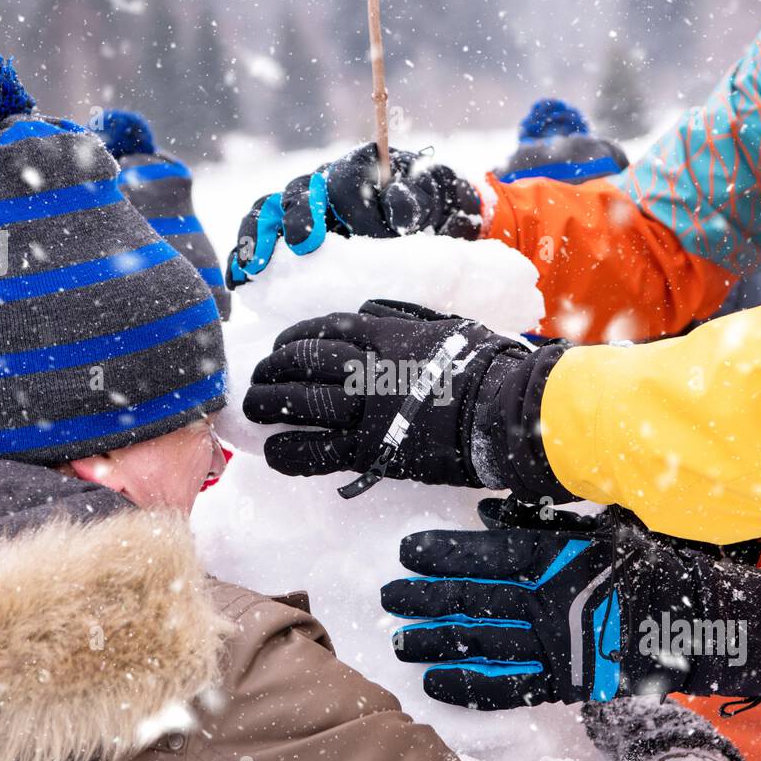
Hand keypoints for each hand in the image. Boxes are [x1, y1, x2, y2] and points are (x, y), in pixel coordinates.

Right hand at [225, 144, 481, 285]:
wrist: (425, 217)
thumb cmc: (426, 207)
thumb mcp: (430, 200)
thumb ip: (415, 200)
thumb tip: (396, 202)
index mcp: (359, 169)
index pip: (344, 185)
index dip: (335, 212)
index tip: (324, 240)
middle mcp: (324, 181)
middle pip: (296, 193)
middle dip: (292, 220)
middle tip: (297, 248)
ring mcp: (303, 206)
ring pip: (269, 211)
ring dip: (256, 237)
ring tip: (250, 267)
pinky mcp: (290, 231)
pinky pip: (261, 236)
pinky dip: (245, 255)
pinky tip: (238, 280)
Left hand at [244, 300, 567, 499]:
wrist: (509, 412)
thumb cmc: (488, 366)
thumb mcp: (445, 325)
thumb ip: (404, 317)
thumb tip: (372, 309)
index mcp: (386, 334)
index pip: (324, 329)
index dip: (294, 339)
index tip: (282, 347)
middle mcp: (368, 367)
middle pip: (303, 362)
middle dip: (273, 369)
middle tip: (258, 377)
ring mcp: (367, 410)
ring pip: (301, 402)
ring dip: (269, 404)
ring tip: (252, 408)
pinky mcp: (372, 450)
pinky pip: (316, 451)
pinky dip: (287, 450)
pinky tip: (271, 450)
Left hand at [381, 497, 760, 709]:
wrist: (695, 620)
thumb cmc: (643, 563)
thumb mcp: (597, 524)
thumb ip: (539, 521)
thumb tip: (485, 512)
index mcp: (557, 556)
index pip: (486, 553)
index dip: (443, 552)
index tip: (407, 551)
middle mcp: (550, 600)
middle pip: (473, 598)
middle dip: (425, 597)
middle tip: (388, 595)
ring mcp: (556, 644)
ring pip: (481, 644)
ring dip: (435, 641)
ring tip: (398, 639)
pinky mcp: (564, 681)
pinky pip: (507, 687)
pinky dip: (466, 685)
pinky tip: (431, 679)